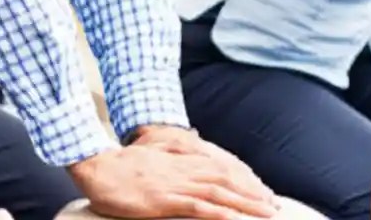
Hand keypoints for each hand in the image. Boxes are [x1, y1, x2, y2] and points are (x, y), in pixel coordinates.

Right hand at [68, 144, 278, 219]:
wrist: (97, 166)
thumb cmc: (119, 166)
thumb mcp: (150, 157)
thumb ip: (171, 157)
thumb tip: (189, 157)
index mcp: (180, 161)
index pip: (221, 169)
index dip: (244, 180)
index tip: (261, 190)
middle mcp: (183, 171)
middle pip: (227, 180)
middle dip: (252, 193)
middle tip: (273, 205)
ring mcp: (175, 185)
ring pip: (219, 193)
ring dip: (246, 203)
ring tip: (266, 212)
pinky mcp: (165, 199)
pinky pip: (198, 207)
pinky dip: (220, 212)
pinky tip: (234, 218)